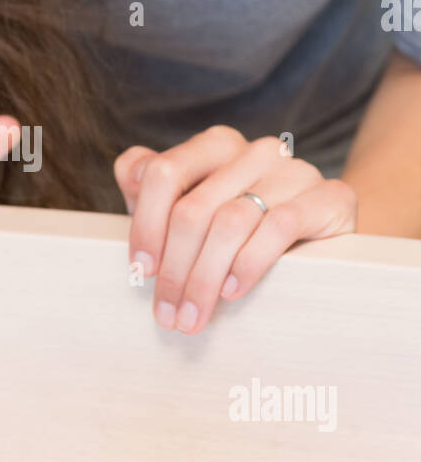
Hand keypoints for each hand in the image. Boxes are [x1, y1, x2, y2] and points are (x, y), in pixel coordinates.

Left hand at [114, 126, 356, 333]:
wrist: (324, 242)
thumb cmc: (242, 233)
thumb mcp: (190, 210)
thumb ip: (150, 184)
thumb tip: (131, 171)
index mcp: (216, 146)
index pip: (163, 173)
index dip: (145, 225)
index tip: (141, 270)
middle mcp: (254, 151)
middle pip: (194, 208)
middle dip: (174, 269)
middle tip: (167, 314)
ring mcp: (294, 170)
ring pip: (231, 222)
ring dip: (204, 278)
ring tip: (194, 315)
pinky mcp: (330, 196)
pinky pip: (280, 225)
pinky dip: (250, 262)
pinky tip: (234, 291)